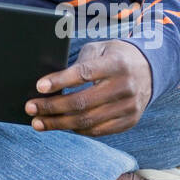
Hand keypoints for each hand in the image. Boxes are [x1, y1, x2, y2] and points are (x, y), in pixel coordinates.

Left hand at [24, 40, 152, 135]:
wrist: (149, 69)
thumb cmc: (114, 56)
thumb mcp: (100, 48)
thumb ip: (79, 61)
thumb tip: (50, 82)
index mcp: (116, 64)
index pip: (84, 73)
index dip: (60, 80)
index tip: (39, 86)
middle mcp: (125, 87)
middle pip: (82, 102)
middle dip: (52, 107)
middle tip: (30, 108)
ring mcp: (129, 107)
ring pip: (87, 121)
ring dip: (59, 124)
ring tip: (38, 122)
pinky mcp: (129, 121)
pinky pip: (97, 131)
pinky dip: (76, 130)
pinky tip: (60, 125)